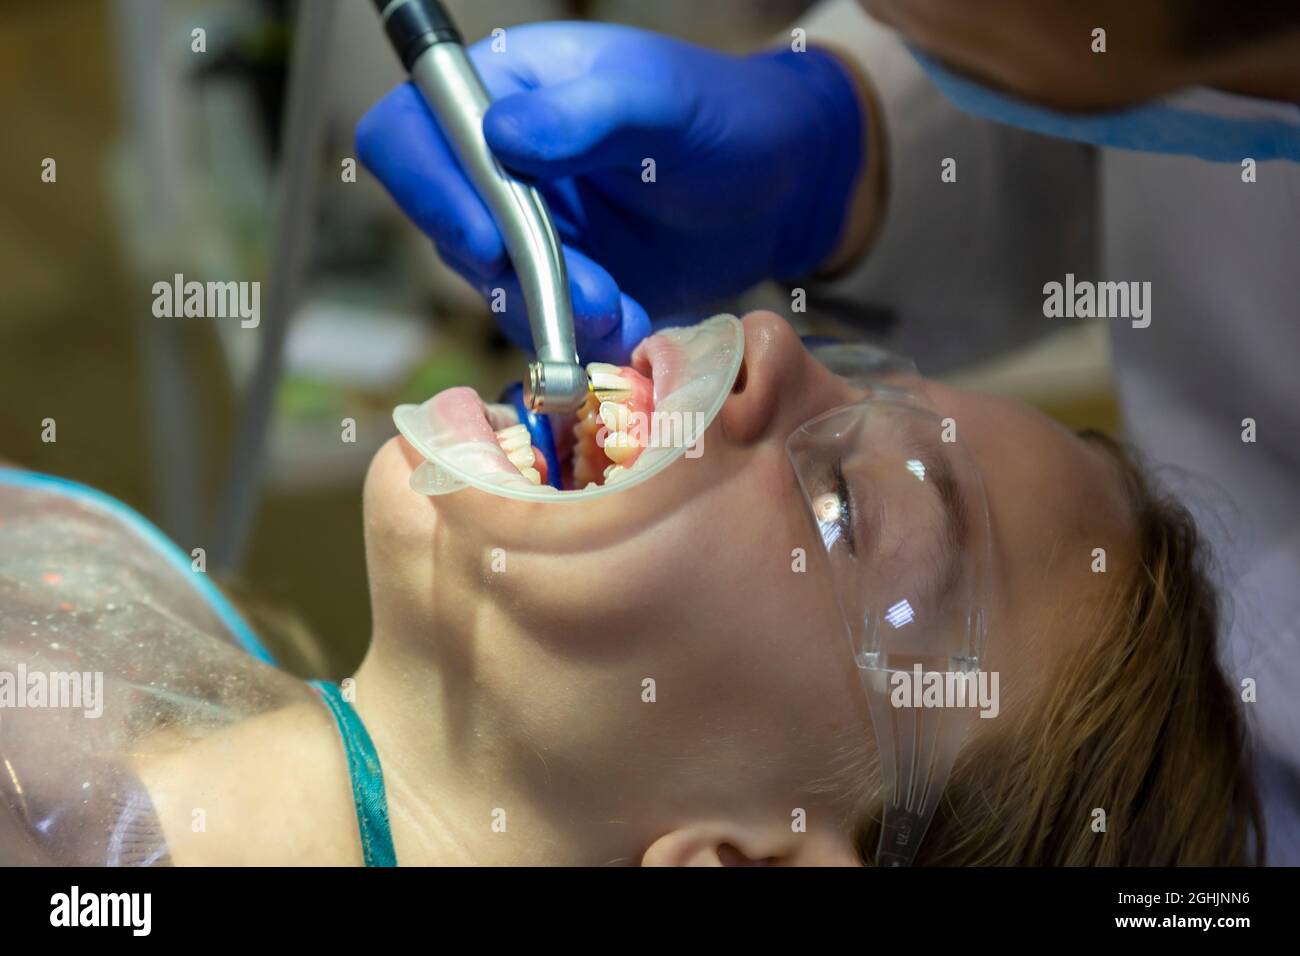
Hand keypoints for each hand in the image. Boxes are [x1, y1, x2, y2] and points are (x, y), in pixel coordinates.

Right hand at [357, 22, 864, 362]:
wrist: (774, 189)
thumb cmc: (720, 119)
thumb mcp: (661, 100)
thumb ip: (587, 112)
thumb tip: (502, 135)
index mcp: (500, 89)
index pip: (407, 134)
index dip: (430, 191)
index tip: (489, 241)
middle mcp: (493, 162)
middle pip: (446, 226)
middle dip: (517, 270)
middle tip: (593, 292)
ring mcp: (521, 228)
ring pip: (493, 288)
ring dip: (555, 313)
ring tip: (626, 310)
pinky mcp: (554, 285)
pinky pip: (539, 326)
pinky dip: (583, 339)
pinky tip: (634, 325)